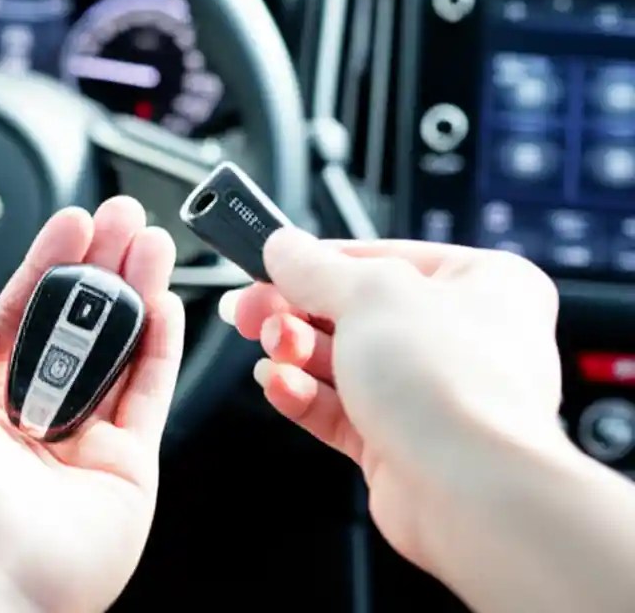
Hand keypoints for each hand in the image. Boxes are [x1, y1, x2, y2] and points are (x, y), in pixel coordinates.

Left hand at [0, 197, 183, 612]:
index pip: (26, 312)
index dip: (50, 263)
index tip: (73, 224)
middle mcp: (37, 414)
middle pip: (79, 322)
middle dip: (102, 265)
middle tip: (124, 219)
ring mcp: (85, 437)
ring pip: (119, 349)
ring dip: (136, 291)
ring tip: (151, 242)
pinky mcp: (129, 462)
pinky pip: (150, 392)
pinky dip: (162, 346)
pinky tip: (163, 301)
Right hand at [220, 229, 566, 575]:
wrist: (471, 490)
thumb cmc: (452, 383)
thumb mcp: (368, 294)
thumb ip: (314, 267)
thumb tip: (283, 246)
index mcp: (482, 283)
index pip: (380, 257)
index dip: (315, 262)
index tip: (266, 266)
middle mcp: (464, 338)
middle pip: (354, 311)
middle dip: (297, 315)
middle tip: (254, 314)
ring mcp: (433, 394)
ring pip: (342, 363)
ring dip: (297, 356)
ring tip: (276, 355)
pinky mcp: (402, 443)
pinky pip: (341, 410)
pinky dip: (305, 397)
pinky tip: (281, 387)